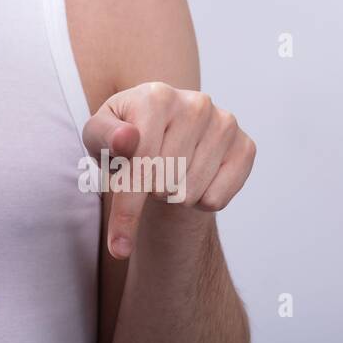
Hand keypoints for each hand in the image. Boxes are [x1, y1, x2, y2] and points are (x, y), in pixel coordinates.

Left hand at [81, 81, 254, 259]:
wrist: (160, 136)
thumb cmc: (122, 140)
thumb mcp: (97, 137)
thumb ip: (103, 137)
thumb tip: (126, 139)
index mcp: (156, 95)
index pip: (141, 161)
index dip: (126, 207)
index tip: (117, 247)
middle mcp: (196, 103)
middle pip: (166, 181)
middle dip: (148, 194)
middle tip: (145, 179)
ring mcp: (225, 123)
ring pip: (190, 194)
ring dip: (171, 198)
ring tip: (166, 176)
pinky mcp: (245, 146)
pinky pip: (217, 200)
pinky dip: (198, 203)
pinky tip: (191, 180)